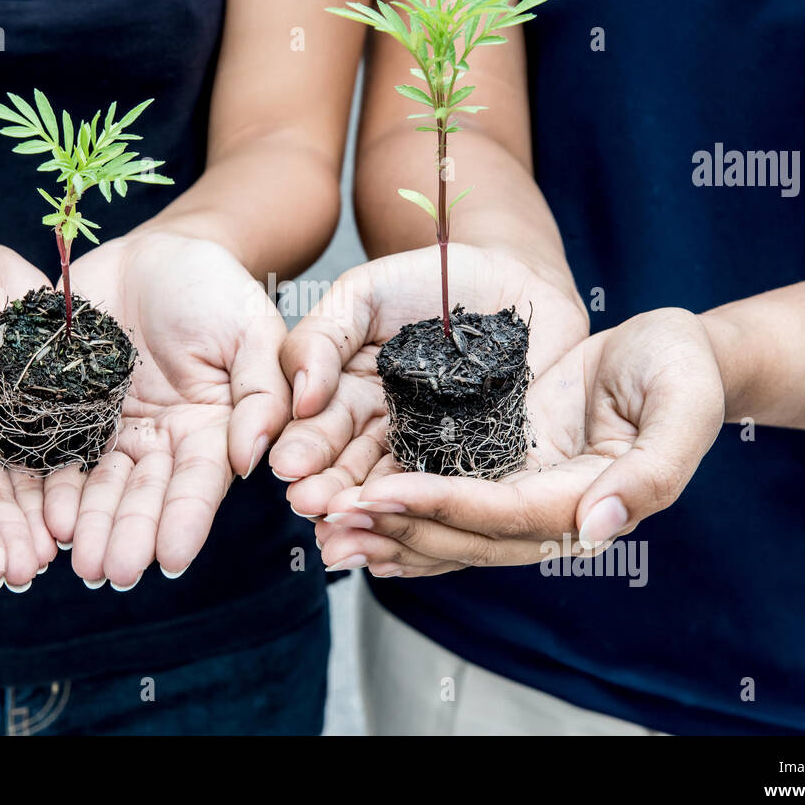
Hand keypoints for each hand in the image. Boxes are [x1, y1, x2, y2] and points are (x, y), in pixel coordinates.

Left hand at [43, 231, 289, 588]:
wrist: (155, 249)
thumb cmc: (214, 284)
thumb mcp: (252, 330)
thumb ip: (260, 393)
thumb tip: (254, 462)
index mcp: (212, 426)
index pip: (200, 480)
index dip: (187, 518)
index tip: (172, 558)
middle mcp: (162, 437)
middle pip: (145, 493)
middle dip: (131, 533)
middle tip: (114, 572)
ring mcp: (114, 426)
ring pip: (101, 484)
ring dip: (92, 525)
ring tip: (79, 562)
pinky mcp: (69, 408)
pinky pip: (58, 451)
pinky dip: (53, 485)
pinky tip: (47, 517)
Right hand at [269, 243, 589, 514]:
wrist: (517, 275)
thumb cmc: (434, 280)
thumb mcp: (363, 294)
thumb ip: (320, 338)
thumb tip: (301, 398)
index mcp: (354, 400)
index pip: (323, 432)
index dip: (305, 449)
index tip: (286, 466)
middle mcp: (393, 436)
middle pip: (357, 472)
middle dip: (331, 491)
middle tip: (309, 504)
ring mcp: (442, 455)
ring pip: (405, 493)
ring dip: (374, 514)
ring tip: (347, 527)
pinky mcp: (496, 465)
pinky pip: (468, 495)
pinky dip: (441, 516)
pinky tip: (415, 530)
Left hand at [312, 308, 726, 575]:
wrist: (669, 353)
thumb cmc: (680, 370)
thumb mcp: (682, 407)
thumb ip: (652, 472)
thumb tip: (598, 526)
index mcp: (589, 502)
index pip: (503, 515)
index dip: (441, 508)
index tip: (379, 495)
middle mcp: (548, 512)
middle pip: (463, 536)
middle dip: (394, 529)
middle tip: (327, 519)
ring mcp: (522, 495)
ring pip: (447, 529)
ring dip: (386, 531)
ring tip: (323, 527)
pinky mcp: (503, 471)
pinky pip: (447, 503)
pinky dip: (403, 514)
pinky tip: (357, 514)